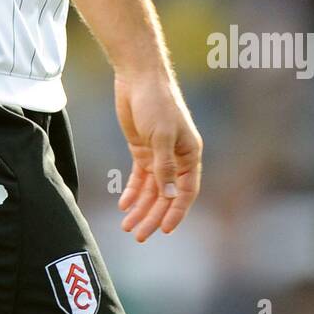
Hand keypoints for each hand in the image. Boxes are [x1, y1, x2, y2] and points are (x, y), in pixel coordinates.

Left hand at [113, 70, 201, 240]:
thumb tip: (168, 197)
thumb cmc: (157, 102)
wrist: (138, 77)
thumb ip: (164, 166)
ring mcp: (159, 154)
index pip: (186, 191)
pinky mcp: (143, 149)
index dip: (176, 212)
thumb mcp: (161, 135)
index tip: (164, 230)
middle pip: (166, 195)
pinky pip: (140, 177)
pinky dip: (133, 192)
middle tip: (138, 235)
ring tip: (127, 226)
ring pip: (152, 189)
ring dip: (141, 208)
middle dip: (153, 215)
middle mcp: (177, 158)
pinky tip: (124, 205)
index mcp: (190, 155)